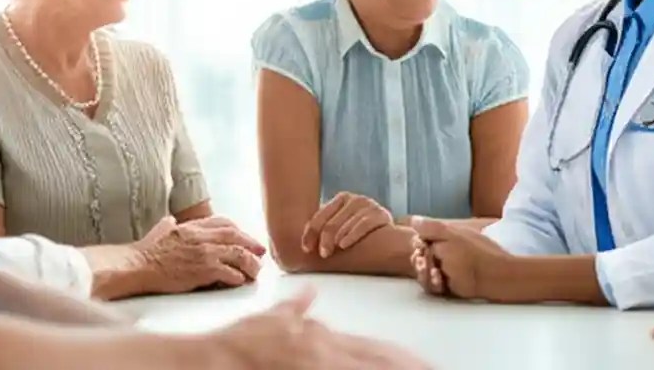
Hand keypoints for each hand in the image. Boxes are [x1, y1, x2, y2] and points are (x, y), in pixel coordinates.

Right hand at [133, 216, 266, 293]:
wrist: (137, 266)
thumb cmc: (145, 251)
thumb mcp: (160, 230)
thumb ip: (169, 225)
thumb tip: (170, 221)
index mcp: (192, 226)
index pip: (223, 222)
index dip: (238, 230)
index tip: (245, 237)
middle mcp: (202, 237)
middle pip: (236, 236)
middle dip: (251, 243)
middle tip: (261, 252)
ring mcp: (204, 253)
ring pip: (239, 254)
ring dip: (250, 263)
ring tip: (255, 271)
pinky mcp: (204, 270)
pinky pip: (230, 272)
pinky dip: (238, 277)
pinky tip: (240, 281)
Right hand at [209, 288, 429, 368]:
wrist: (218, 354)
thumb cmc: (241, 340)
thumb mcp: (272, 319)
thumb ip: (294, 308)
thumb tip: (308, 292)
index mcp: (324, 339)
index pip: (375, 349)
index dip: (402, 358)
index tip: (424, 364)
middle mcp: (327, 351)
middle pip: (381, 362)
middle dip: (409, 367)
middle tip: (435, 369)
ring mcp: (319, 366)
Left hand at [302, 192, 392, 258]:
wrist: (393, 240)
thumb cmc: (360, 236)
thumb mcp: (341, 229)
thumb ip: (326, 230)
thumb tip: (300, 245)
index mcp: (341, 199)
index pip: (320, 216)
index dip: (310, 233)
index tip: (306, 249)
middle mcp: (354, 199)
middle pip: (332, 221)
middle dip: (324, 239)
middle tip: (321, 254)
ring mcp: (369, 205)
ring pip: (346, 222)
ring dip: (337, 238)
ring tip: (330, 251)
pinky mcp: (381, 214)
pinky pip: (364, 223)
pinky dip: (353, 234)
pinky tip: (344, 245)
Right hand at [409, 217, 510, 300]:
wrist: (495, 273)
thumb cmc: (476, 251)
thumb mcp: (452, 234)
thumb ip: (432, 227)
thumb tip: (413, 219)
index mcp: (444, 240)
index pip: (421, 241)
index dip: (417, 244)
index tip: (419, 245)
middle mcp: (442, 256)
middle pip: (419, 259)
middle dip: (417, 259)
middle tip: (421, 259)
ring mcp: (443, 272)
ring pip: (422, 274)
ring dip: (422, 272)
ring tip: (430, 270)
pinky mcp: (446, 287)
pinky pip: (431, 287)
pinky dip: (431, 283)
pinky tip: (438, 279)